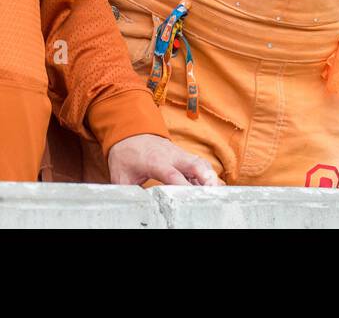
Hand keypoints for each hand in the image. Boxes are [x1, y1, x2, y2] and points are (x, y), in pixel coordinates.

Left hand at [106, 133, 222, 186]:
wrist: (130, 132)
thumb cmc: (126, 155)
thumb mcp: (120, 175)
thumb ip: (127, 191)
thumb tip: (129, 205)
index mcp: (155, 161)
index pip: (172, 174)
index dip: (183, 185)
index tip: (191, 196)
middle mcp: (171, 156)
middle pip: (194, 164)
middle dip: (206, 177)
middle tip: (214, 191)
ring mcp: (180, 154)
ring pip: (200, 163)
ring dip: (210, 176)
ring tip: (218, 191)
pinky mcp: (184, 156)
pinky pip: (200, 164)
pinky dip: (208, 174)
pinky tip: (212, 186)